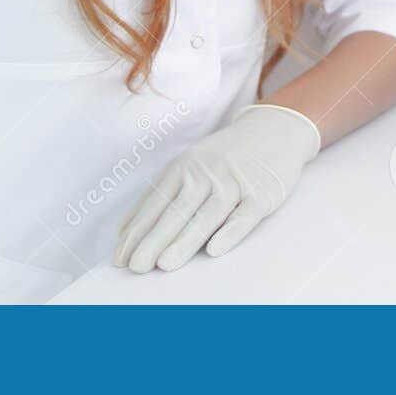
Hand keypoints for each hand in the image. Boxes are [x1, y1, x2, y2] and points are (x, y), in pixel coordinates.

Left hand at [115, 104, 320, 272]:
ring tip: (164, 264)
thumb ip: (162, 194)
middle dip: (154, 240)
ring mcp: (235, 182)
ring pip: (207, 215)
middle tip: (135, 266)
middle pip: (178, 210)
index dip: (138, 231)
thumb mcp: (190, 164)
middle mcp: (207, 172)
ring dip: (185, 240)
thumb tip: (127, 229)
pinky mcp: (262, 193)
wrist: (274, 129)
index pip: (156, 202)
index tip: (121, 258)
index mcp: (185, 167)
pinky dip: (230, 232)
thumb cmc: (224, 156)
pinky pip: (244, 215)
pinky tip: (215, 249)